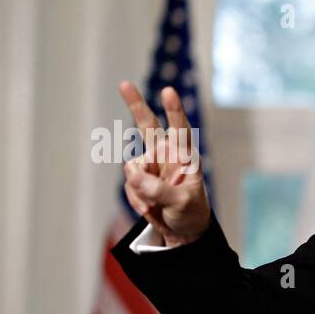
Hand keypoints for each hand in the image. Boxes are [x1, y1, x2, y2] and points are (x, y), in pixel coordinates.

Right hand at [119, 81, 210, 246]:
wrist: (182, 229)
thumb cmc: (191, 212)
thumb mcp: (181, 203)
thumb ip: (159, 189)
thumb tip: (134, 175)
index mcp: (185, 156)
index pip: (180, 130)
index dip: (174, 111)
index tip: (168, 91)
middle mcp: (166, 155)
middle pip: (147, 126)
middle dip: (136, 104)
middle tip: (124, 84)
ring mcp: (150, 165)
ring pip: (133, 169)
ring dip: (142, 190)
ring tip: (158, 204)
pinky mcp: (138, 178)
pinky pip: (130, 185)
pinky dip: (137, 199)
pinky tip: (150, 208)